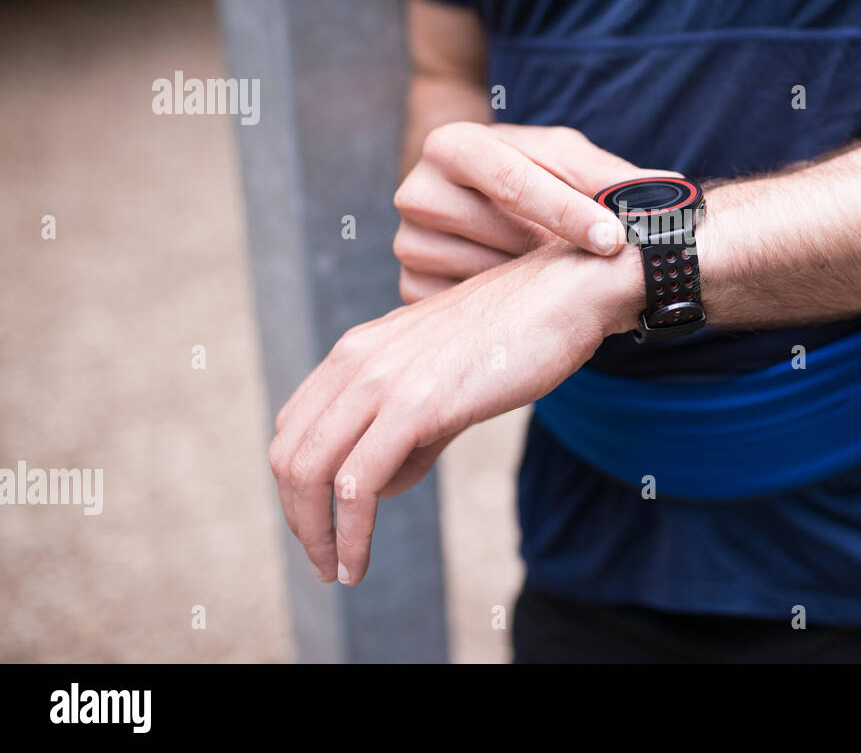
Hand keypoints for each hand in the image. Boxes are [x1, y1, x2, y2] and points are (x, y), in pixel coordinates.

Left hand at [268, 241, 641, 584]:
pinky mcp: (416, 405)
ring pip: (311, 472)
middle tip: (324, 562)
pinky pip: (358, 484)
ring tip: (339, 571)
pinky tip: (358, 563)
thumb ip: (409, 432)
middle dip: (300, 519)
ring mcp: (382, 381)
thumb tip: (380, 488)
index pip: (294, 428)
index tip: (322, 524)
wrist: (567, 293)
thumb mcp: (445, 380)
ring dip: (317, 536)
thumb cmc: (518, 334)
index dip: (297, 486)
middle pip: (289, 455)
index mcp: (358, 351)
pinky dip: (350, 535)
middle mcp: (356, 361)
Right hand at [392, 121, 675, 302]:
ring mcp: (409, 242)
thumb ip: (610, 175)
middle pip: (502, 231)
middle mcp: (418, 190)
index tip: (614, 241)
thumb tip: (672, 190)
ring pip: (488, 275)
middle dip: (558, 250)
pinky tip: (530, 296)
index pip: (512, 179)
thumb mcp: (568, 161)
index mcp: (453, 144)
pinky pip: (469, 308)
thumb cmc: (532, 175)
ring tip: (560, 273)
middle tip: (599, 263)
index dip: (568, 212)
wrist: (479, 204)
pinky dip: (508, 306)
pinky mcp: (410, 287)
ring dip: (535, 280)